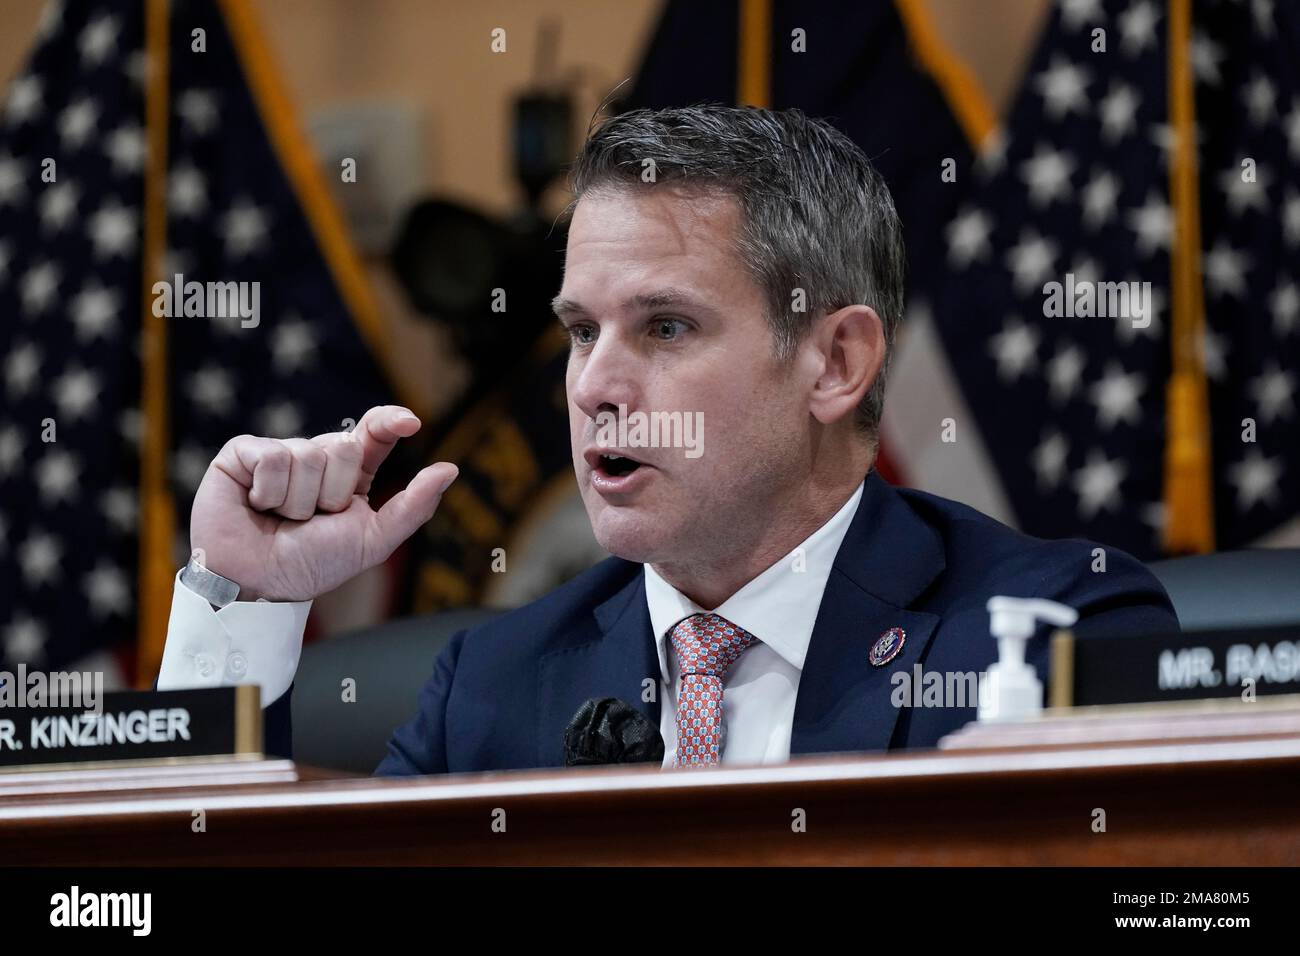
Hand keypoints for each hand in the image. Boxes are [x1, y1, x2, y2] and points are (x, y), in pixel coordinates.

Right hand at [188, 405, 457, 601]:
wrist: (257, 586)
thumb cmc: (311, 565)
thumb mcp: (372, 541)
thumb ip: (413, 507)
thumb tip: (449, 469)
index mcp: (348, 475)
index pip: (373, 433)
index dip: (389, 422)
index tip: (410, 424)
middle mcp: (316, 458)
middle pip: (345, 446)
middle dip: (333, 493)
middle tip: (312, 520)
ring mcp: (279, 453)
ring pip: (309, 454)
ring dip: (298, 501)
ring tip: (280, 519)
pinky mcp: (242, 454)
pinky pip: (273, 456)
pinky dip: (269, 491)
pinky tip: (257, 506)